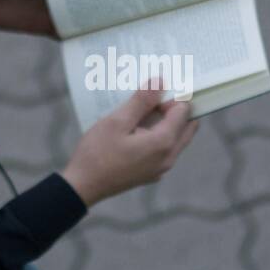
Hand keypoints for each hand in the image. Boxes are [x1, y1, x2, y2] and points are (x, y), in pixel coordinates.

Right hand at [60, 84, 199, 207]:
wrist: (82, 187)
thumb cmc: (97, 153)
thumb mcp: (117, 122)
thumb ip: (142, 101)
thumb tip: (160, 81)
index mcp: (163, 143)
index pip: (183, 111)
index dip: (171, 97)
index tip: (155, 88)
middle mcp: (168, 158)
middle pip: (187, 126)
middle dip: (176, 108)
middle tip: (156, 95)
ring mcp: (161, 168)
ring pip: (176, 139)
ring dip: (167, 122)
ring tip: (143, 109)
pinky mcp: (151, 173)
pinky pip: (164, 150)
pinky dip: (159, 136)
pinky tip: (137, 128)